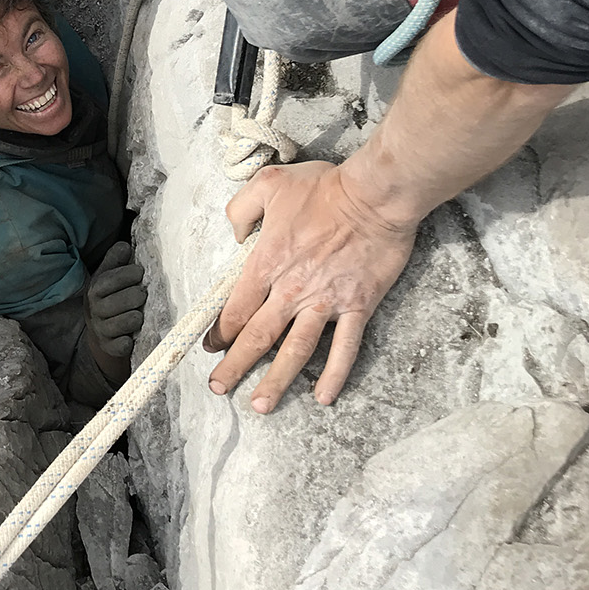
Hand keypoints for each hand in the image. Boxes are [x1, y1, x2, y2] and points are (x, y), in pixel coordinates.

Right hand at [85, 242, 147, 359]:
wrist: (102, 331)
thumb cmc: (111, 296)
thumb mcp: (109, 276)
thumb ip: (116, 260)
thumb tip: (125, 246)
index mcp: (95, 289)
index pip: (108, 281)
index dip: (126, 275)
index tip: (140, 272)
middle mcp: (95, 309)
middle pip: (114, 303)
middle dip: (133, 297)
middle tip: (143, 294)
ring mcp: (101, 329)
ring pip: (118, 324)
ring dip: (133, 318)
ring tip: (140, 315)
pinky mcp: (109, 347)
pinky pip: (119, 346)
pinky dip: (126, 342)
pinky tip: (132, 337)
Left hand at [202, 161, 418, 411]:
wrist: (376, 195)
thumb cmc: (324, 187)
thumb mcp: (269, 183)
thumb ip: (242, 209)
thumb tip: (237, 236)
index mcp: (268, 262)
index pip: (238, 307)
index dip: (222, 331)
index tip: (211, 347)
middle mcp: (293, 289)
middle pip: (258, 336)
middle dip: (236, 365)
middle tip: (219, 388)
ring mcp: (327, 302)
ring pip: (295, 350)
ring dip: (276, 381)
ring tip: (260, 406)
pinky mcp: (358, 306)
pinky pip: (345, 348)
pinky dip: (334, 374)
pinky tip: (324, 398)